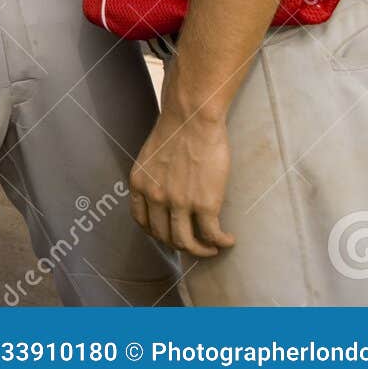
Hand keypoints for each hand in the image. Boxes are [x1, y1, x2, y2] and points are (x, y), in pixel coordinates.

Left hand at [128, 107, 236, 257]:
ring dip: (201, 250)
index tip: (169, 235)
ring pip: (186, 242)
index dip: (156, 233)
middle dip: (180, 245)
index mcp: (139, 184)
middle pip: (164, 236)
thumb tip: (165, 193)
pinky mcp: (204, 203)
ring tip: (212, 248)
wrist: (192, 118)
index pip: (142, 221)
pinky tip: (228, 239)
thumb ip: (153, 178)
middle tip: (195, 244)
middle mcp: (154, 196)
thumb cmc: (176, 130)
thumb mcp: (150, 157)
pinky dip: (221, 242)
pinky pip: (211, 234)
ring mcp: (178, 202)